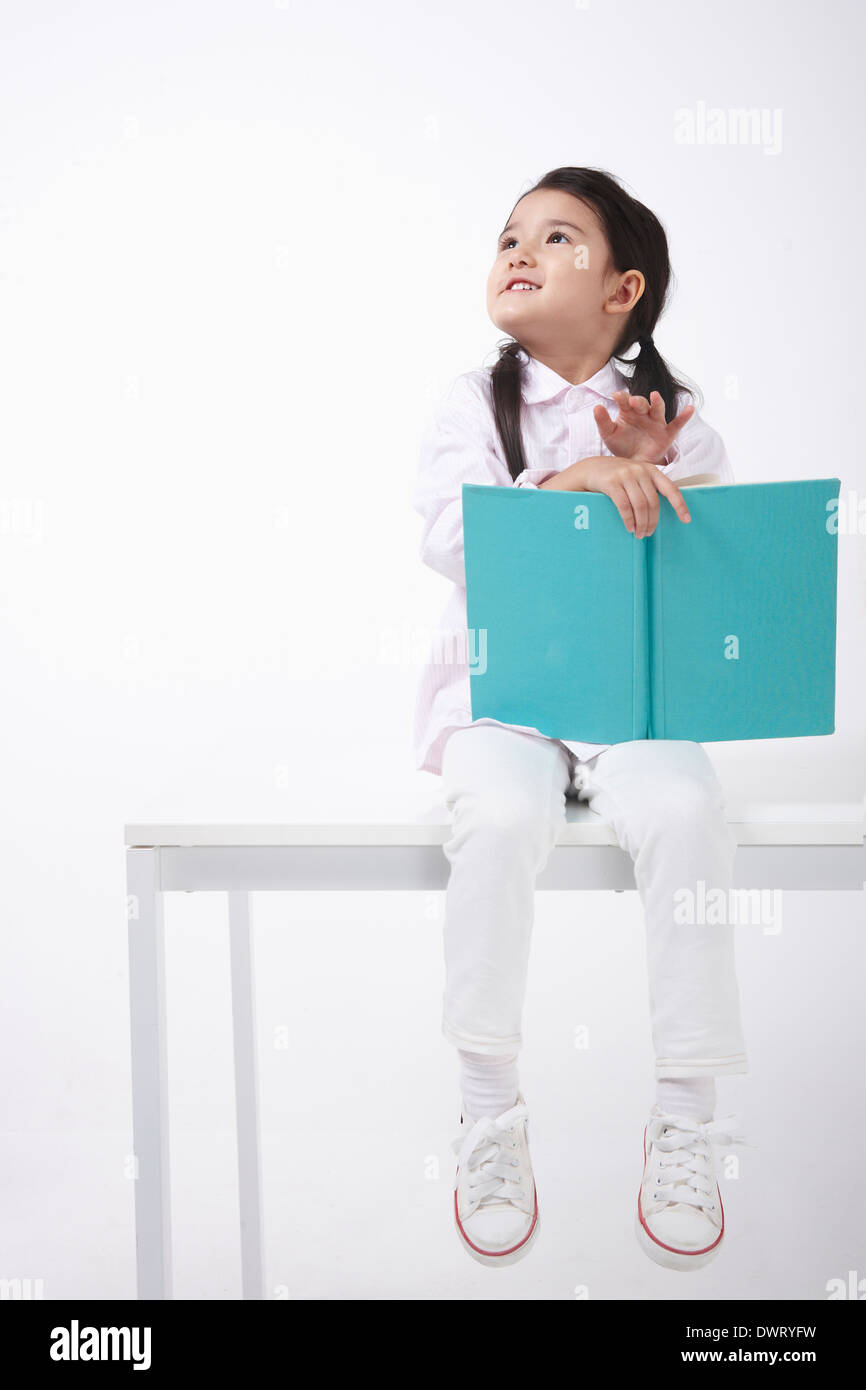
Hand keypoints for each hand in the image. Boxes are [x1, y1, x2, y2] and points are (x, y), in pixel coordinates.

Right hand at [540, 454, 690, 537]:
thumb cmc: (616, 477)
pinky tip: (629, 528)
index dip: (680, 505)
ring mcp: (625, 475)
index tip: (686, 520)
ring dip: (641, 523)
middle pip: (653, 502)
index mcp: (650, 470)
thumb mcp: (635, 476)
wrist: (590, 468)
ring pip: (640, 505)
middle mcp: (640, 470)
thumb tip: (660, 511)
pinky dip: (628, 520)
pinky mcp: (611, 482)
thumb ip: (648, 486)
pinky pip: (624, 506)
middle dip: (652, 521)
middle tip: (648, 534)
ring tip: (639, 534)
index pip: (670, 488)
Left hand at [593, 390, 693, 465]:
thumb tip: (596, 407)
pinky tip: (690, 409)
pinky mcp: (667, 433)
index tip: (615, 396)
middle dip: (637, 401)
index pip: (625, 400)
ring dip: (656, 403)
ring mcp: (656, 422)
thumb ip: (603, 422)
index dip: (621, 397)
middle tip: (632, 402)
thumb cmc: (621, 445)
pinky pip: (677, 424)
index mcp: (628, 412)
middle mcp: (643, 414)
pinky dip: (684, 416)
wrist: (632, 464)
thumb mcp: (609, 435)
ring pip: (658, 409)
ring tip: (655, 396)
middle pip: (641, 403)